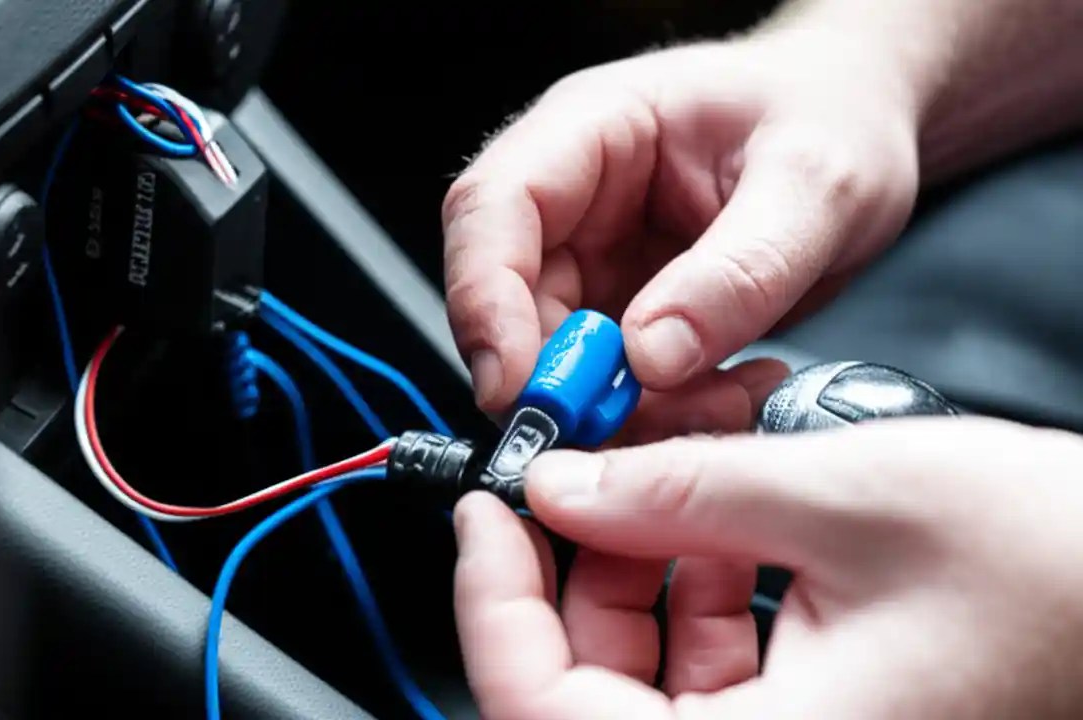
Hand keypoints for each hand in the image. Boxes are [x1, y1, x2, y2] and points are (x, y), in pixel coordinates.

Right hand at [443, 30, 919, 432]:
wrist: (861, 126)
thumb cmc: (832, 116)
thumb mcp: (817, 185)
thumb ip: (740, 270)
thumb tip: (652, 356)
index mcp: (590, 129)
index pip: (491, 209)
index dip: (484, 301)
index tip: (520, 386)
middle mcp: (572, 199)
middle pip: (506, 302)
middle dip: (560, 382)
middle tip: (629, 428)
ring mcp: (591, 260)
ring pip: (554, 361)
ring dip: (622, 410)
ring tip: (723, 400)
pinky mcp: (621, 314)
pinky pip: (609, 387)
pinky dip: (661, 414)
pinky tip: (729, 393)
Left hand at [453, 418, 1082, 718]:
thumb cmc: (1058, 566)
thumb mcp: (844, 498)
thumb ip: (677, 491)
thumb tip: (560, 489)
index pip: (544, 714)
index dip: (492, 609)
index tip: (482, 518)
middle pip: (585, 697)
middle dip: (570, 578)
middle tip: (578, 480)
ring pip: (642, 687)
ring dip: (635, 580)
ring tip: (671, 490)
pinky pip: (710, 685)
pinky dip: (695, 603)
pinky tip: (724, 534)